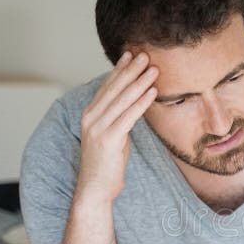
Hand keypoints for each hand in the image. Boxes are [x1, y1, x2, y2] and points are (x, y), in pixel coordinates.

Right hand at [76, 51, 158, 203]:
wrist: (95, 188)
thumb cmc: (107, 163)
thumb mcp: (113, 135)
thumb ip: (119, 119)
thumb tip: (133, 106)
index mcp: (90, 114)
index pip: (106, 87)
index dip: (119, 70)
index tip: (130, 54)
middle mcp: (91, 117)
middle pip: (114, 88)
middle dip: (130, 70)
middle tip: (144, 55)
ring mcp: (98, 127)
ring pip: (122, 99)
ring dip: (139, 82)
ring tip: (153, 69)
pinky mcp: (108, 139)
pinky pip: (128, 116)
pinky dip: (141, 102)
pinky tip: (152, 92)